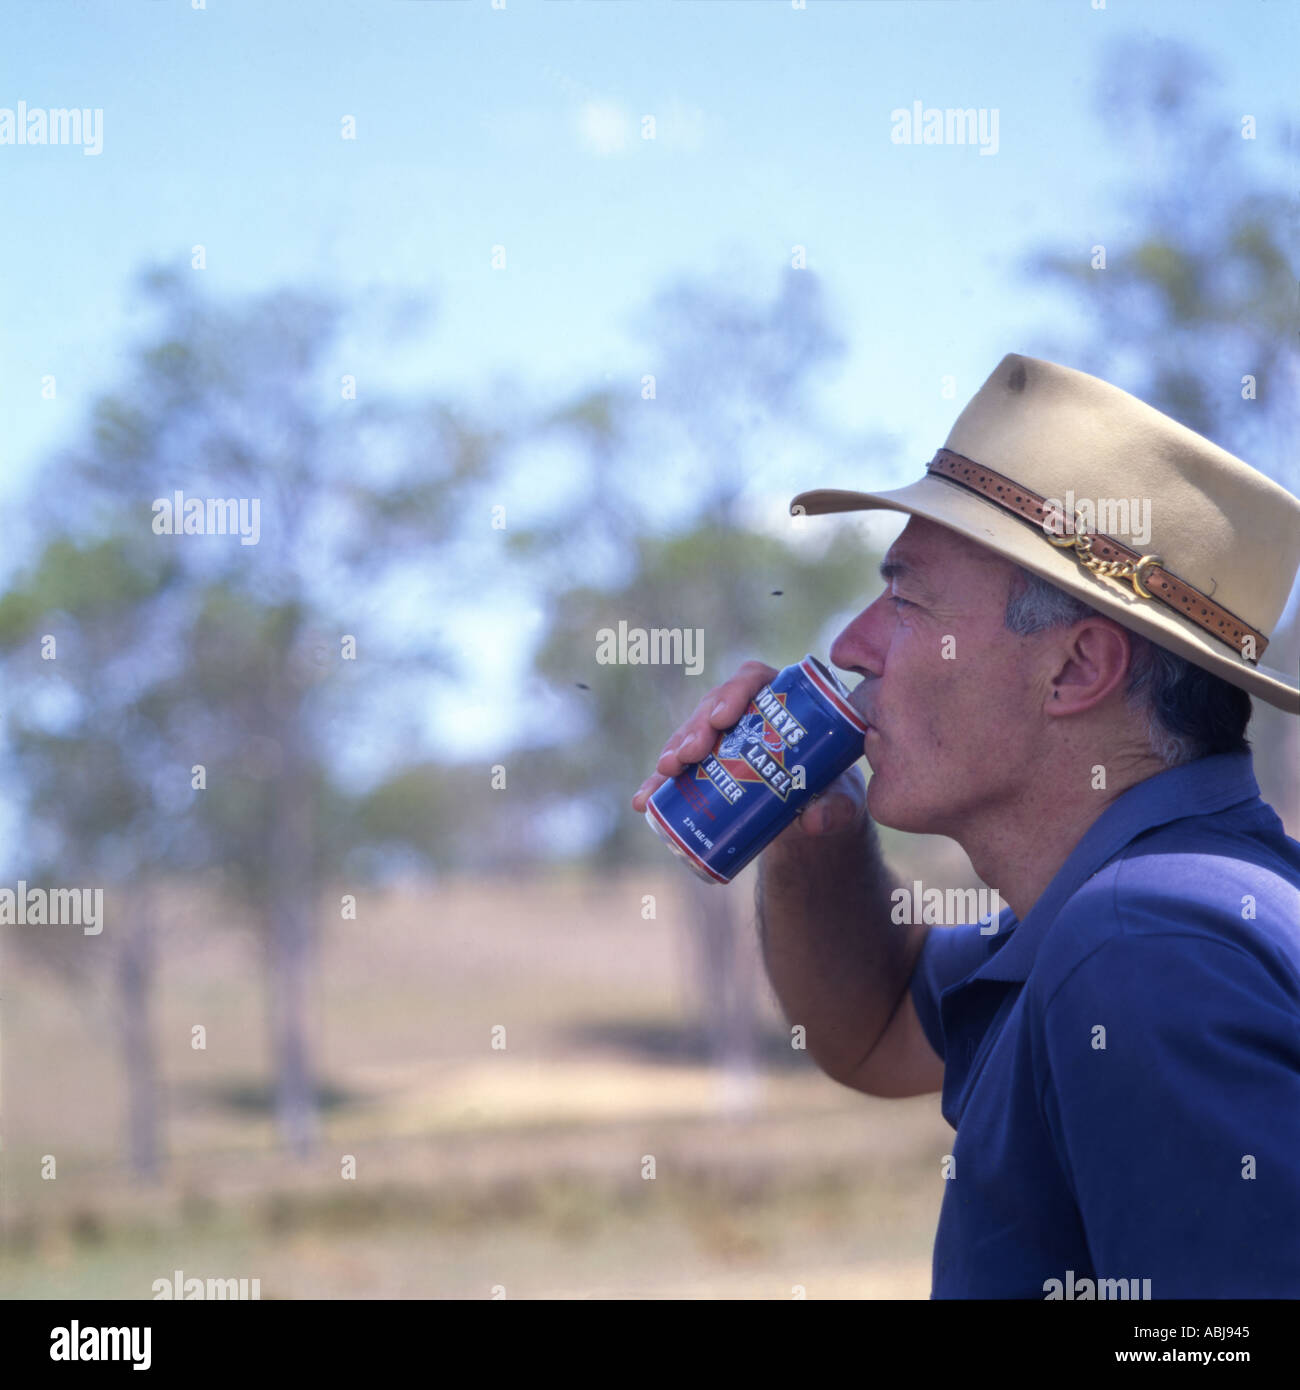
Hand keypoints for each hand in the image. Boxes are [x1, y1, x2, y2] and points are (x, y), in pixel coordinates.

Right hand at [631, 660, 867, 837]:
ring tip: (665, 773)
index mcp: (780, 699)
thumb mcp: (842, 797)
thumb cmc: (833, 791)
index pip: (752, 680)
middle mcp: (745, 713)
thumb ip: (836, 807)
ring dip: (673, 752)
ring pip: (690, 735)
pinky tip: (644, 801)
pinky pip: (677, 771)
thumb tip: (812, 821)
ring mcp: (721, 739)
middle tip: (689, 755)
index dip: (733, 692)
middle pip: (713, 708)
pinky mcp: (704, 767)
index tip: (723, 717)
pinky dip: (659, 785)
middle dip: (695, 729)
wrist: (814, 812)